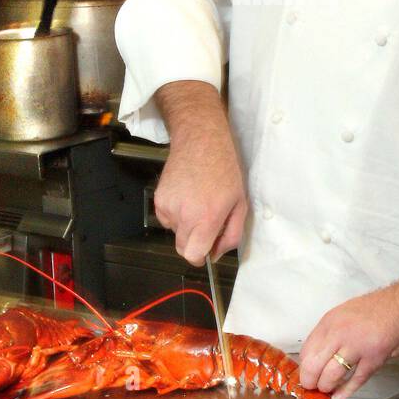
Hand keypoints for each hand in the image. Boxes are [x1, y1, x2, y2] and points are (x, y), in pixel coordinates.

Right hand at [153, 81, 247, 264]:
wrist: (201, 141)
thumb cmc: (225, 170)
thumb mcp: (240, 204)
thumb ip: (231, 235)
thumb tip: (216, 254)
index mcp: (207, 218)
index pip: (193, 255)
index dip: (200, 257)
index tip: (206, 251)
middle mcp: (184, 215)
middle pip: (182, 248)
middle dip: (194, 242)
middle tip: (206, 222)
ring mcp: (168, 206)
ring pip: (174, 232)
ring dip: (185, 225)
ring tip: (197, 202)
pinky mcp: (158, 198)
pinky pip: (166, 218)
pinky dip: (175, 213)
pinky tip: (186, 195)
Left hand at [299, 260, 398, 398]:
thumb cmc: (382, 308)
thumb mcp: (349, 313)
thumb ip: (333, 332)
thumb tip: (320, 356)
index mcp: (332, 320)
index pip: (307, 350)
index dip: (304, 367)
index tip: (305, 376)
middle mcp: (341, 331)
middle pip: (314, 364)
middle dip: (310, 381)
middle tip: (311, 388)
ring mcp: (358, 344)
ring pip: (331, 374)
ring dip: (326, 386)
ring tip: (327, 390)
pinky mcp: (376, 356)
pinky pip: (356, 379)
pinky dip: (345, 391)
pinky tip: (339, 396)